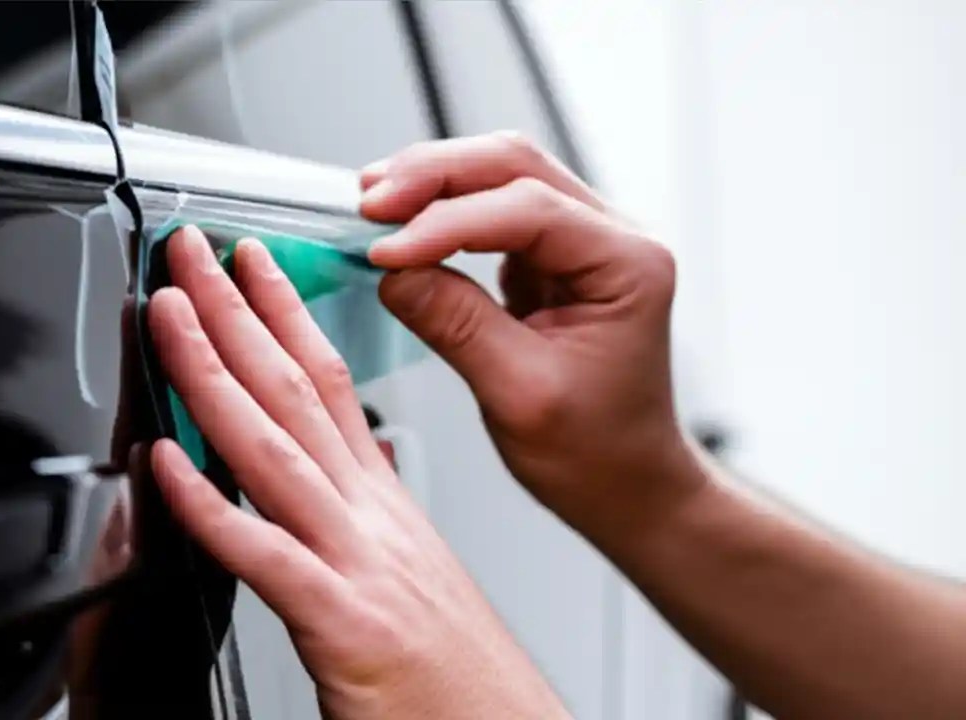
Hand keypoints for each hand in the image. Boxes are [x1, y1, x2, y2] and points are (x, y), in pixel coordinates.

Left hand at [147, 227, 567, 718]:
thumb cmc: (453, 665)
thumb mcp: (414, 566)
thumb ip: (378, 503)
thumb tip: (364, 451)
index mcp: (380, 500)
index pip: (328, 380)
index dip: (283, 311)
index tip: (249, 260)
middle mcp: (368, 516)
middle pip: (294, 391)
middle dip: (235, 310)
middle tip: (192, 249)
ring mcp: (354, 562)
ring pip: (272, 449)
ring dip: (213, 374)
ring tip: (171, 315)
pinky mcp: (340, 622)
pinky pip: (262, 553)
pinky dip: (208, 505)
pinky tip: (163, 465)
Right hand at [362, 132, 702, 539]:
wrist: (623, 482)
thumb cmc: (595, 450)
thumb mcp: (519, 394)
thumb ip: (457, 325)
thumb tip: (393, 273)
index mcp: (627, 265)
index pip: (528, 210)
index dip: (447, 224)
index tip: (386, 250)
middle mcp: (612, 237)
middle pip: (515, 167)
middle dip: (436, 176)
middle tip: (369, 201)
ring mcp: (581, 242)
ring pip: (501, 176)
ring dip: (434, 183)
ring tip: (373, 202)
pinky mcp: (549, 257)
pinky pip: (490, 211)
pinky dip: (441, 211)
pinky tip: (402, 224)